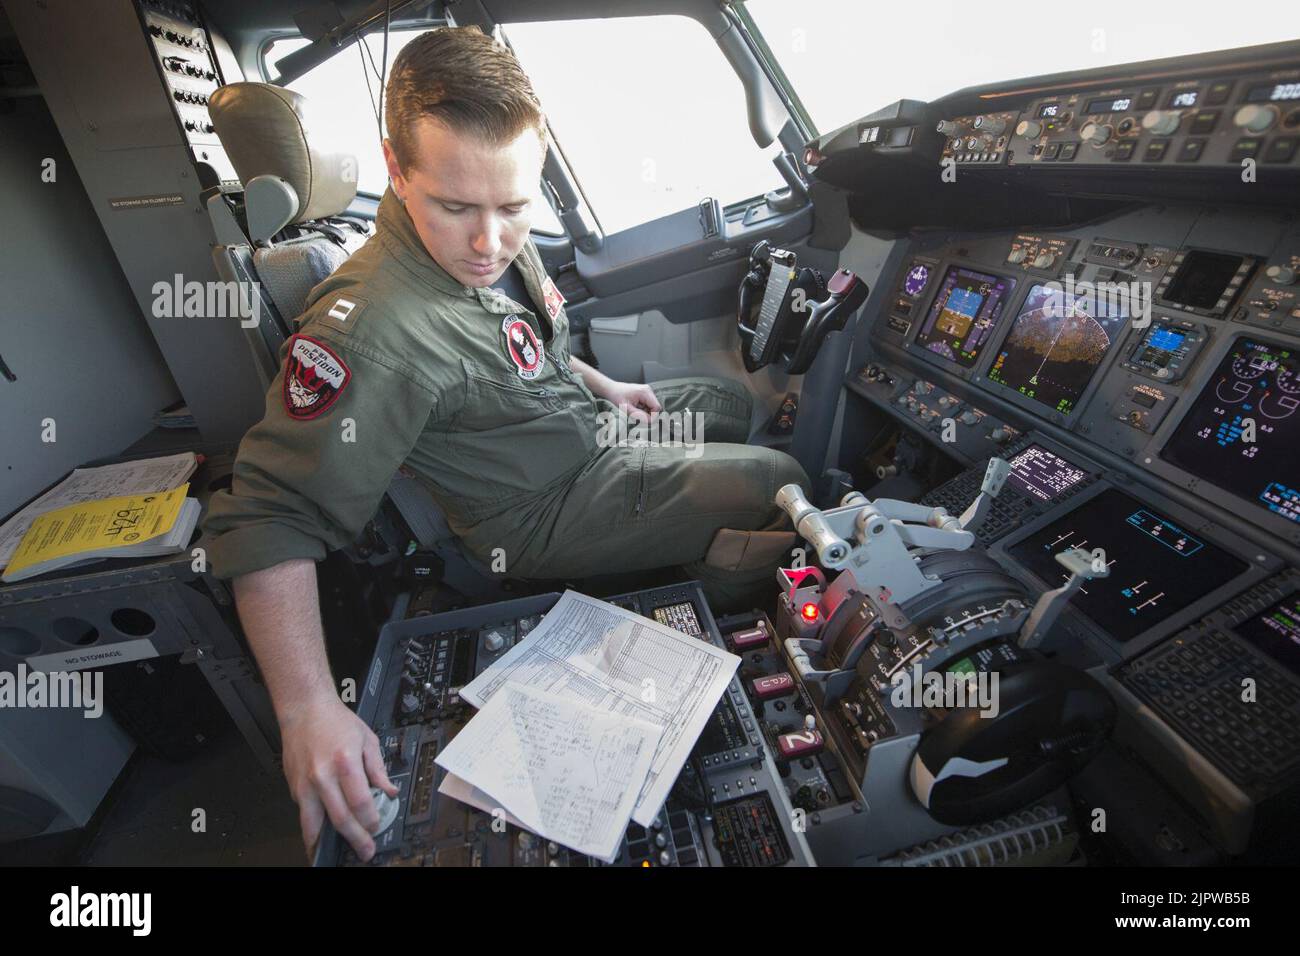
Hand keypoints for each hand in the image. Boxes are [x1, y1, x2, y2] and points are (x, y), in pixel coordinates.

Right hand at [279, 694, 396, 862]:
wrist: (304, 709)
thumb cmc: (335, 721)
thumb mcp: (367, 739)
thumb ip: (379, 768)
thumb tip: (389, 790)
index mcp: (345, 762)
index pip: (360, 802)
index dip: (371, 820)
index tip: (377, 827)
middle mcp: (322, 776)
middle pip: (339, 818)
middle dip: (355, 839)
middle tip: (365, 851)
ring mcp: (305, 784)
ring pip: (313, 824)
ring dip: (324, 844)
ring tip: (331, 855)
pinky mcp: (294, 788)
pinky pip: (305, 813)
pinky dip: (313, 826)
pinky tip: (323, 832)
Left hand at [604, 381, 661, 423]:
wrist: (611, 389)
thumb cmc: (616, 397)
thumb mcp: (626, 408)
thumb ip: (638, 415)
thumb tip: (650, 421)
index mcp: (645, 392)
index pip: (657, 407)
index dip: (652, 416)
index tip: (644, 421)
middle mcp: (648, 390)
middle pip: (656, 407)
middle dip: (648, 414)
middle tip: (636, 416)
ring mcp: (647, 391)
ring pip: (652, 407)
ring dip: (645, 412)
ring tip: (634, 410)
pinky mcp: (645, 393)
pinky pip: (648, 404)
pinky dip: (643, 409)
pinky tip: (635, 407)